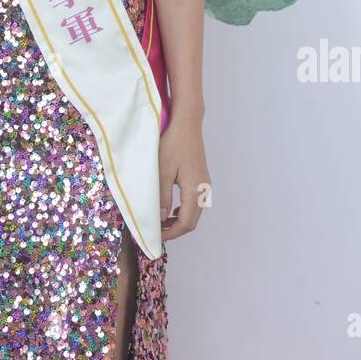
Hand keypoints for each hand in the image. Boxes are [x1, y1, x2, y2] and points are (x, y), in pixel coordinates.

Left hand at [158, 111, 210, 240]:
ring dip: (179, 220)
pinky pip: (194, 202)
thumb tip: (161, 219)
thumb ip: (161, 197)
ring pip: (194, 212)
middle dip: (175, 230)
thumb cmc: (173, 144)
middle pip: (192, 221)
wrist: (186, 123)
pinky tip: (171, 208)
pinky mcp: (201, 177)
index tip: (156, 237)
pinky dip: (183, 210)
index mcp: (195, 190)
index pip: (186, 223)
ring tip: (161, 222)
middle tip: (157, 232)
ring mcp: (204, 183)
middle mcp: (203, 189)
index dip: (171, 234)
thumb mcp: (162, 171)